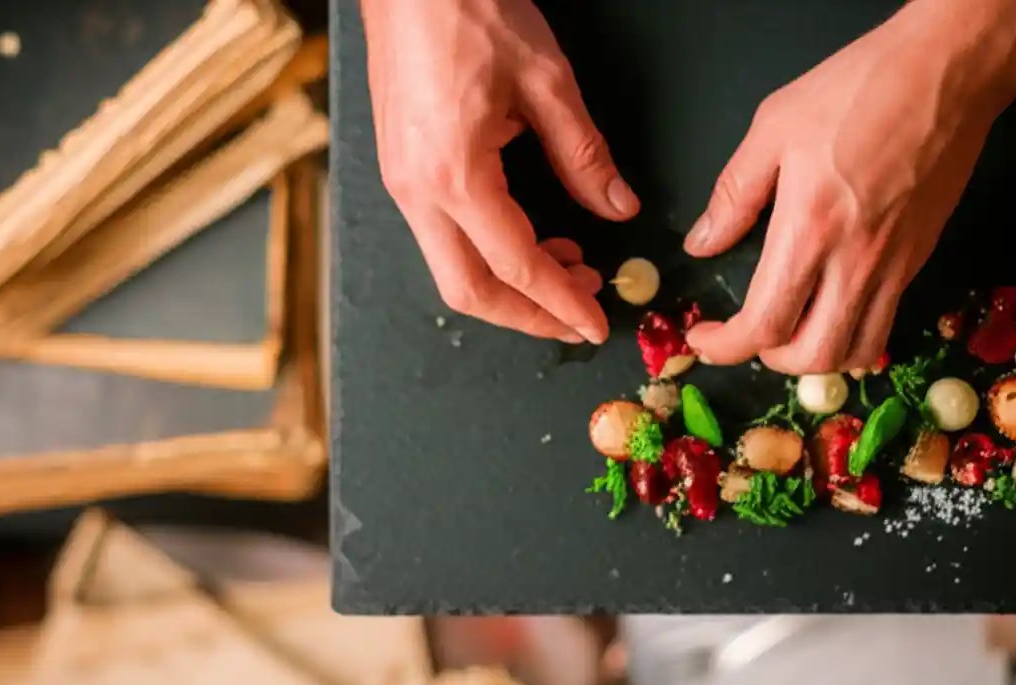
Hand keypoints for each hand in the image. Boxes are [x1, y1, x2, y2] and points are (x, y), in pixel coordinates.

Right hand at [362, 0, 639, 343]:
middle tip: (579, 315)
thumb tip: (616, 207)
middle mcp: (416, 192)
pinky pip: (440, 237)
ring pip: (450, 270)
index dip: (560, 303)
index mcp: (454, 175)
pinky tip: (528, 236)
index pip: (516, 266)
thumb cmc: (468, 10)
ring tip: (569, 268)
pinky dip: (486, 254)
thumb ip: (583, 155)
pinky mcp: (399, 170)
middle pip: (468, 291)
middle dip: (527, 316)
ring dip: (508, 285)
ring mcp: (400, 184)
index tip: (595, 322)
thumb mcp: (546, 81)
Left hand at [683, 0, 1015, 374]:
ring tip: (789, 331)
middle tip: (746, 335)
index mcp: (810, 229)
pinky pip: (887, 324)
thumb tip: (703, 244)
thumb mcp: (773, 128)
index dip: (726, 347)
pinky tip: (831, 312)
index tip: (704, 339)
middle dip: (769, 360)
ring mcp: (894, 265)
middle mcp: (855, 261)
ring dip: (816, 358)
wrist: (948, 73)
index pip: (765, 323)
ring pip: (857, 351)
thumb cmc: (858, 89)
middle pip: (813, 356)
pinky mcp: (919, 259)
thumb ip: (733, 195)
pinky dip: (854, 337)